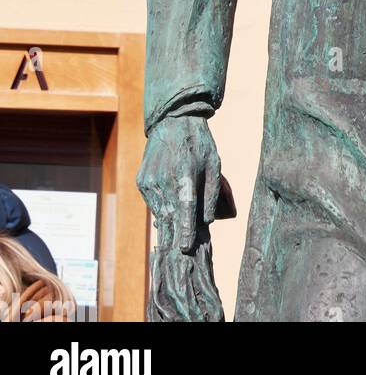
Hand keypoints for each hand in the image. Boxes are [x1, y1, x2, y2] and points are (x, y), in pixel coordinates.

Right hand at [138, 114, 222, 252]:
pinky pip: (154, 203)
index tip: (185, 249)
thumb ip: (212, 193)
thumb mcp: (214, 164)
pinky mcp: (142, 182)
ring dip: (170, 223)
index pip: (185, 209)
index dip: (185, 230)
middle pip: (170, 217)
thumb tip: (207, 221)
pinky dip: (163, 207)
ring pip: (160, 212)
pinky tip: (172, 204)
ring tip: (181, 231)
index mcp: (184, 175)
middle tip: (184, 252)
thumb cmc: (199, 144)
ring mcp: (149, 182)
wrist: (172, 122)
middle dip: (176, 235)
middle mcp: (163, 181)